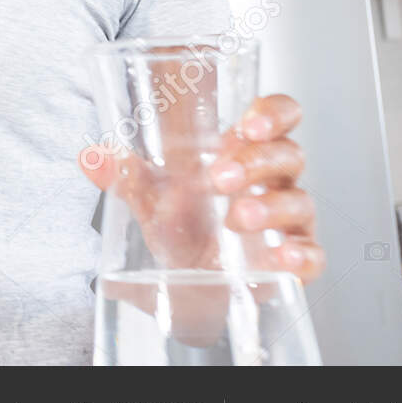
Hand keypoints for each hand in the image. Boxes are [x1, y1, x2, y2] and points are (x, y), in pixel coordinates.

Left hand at [79, 93, 323, 283]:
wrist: (185, 290)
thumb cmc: (181, 228)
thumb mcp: (150, 199)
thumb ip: (124, 177)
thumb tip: (90, 157)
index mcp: (244, 152)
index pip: (279, 117)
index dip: (273, 113)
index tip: (249, 124)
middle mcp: (273, 182)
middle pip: (288, 155)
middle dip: (256, 162)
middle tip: (219, 178)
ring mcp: (288, 222)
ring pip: (299, 201)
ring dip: (270, 206)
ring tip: (236, 217)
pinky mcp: (291, 263)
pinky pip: (311, 255)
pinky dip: (301, 255)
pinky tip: (281, 256)